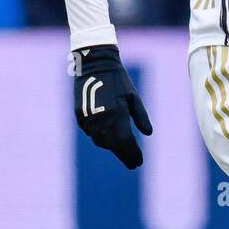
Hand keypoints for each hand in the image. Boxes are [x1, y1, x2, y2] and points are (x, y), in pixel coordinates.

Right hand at [72, 45, 151, 168]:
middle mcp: (102, 118)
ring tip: (122, 150)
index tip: (139, 162)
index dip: (133, 153)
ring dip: (112, 148)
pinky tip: (108, 138)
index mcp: (117, 113)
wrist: (94, 64)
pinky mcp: (80, 116)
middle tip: (132, 163)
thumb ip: (140, 116)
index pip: (126, 142)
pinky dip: (100, 138)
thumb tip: (148, 134)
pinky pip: (91, 133)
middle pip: (113, 146)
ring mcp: (89, 118)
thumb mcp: (133, 96)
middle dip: (124, 155)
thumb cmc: (118, 80)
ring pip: (101, 142)